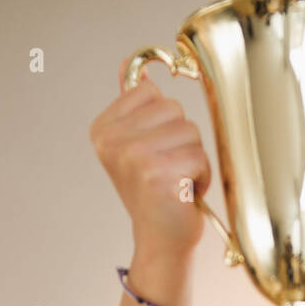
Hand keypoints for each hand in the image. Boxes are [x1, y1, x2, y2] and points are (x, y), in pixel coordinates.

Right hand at [87, 60, 211, 256]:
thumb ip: (134, 106)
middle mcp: (113, 142)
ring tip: (177, 182)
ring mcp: (134, 158)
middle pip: (173, 109)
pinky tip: (184, 193)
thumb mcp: (137, 145)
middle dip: (182, 140)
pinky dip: (201, 177)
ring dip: (193, 159)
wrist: (161, 241)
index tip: (153, 152)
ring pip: (190, 132)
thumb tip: (127, 64)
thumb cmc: (154, 195)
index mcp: (103, 130)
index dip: (164, 122)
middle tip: (168, 170)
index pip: (150, 92)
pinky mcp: (158, 175)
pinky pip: (200, 156)